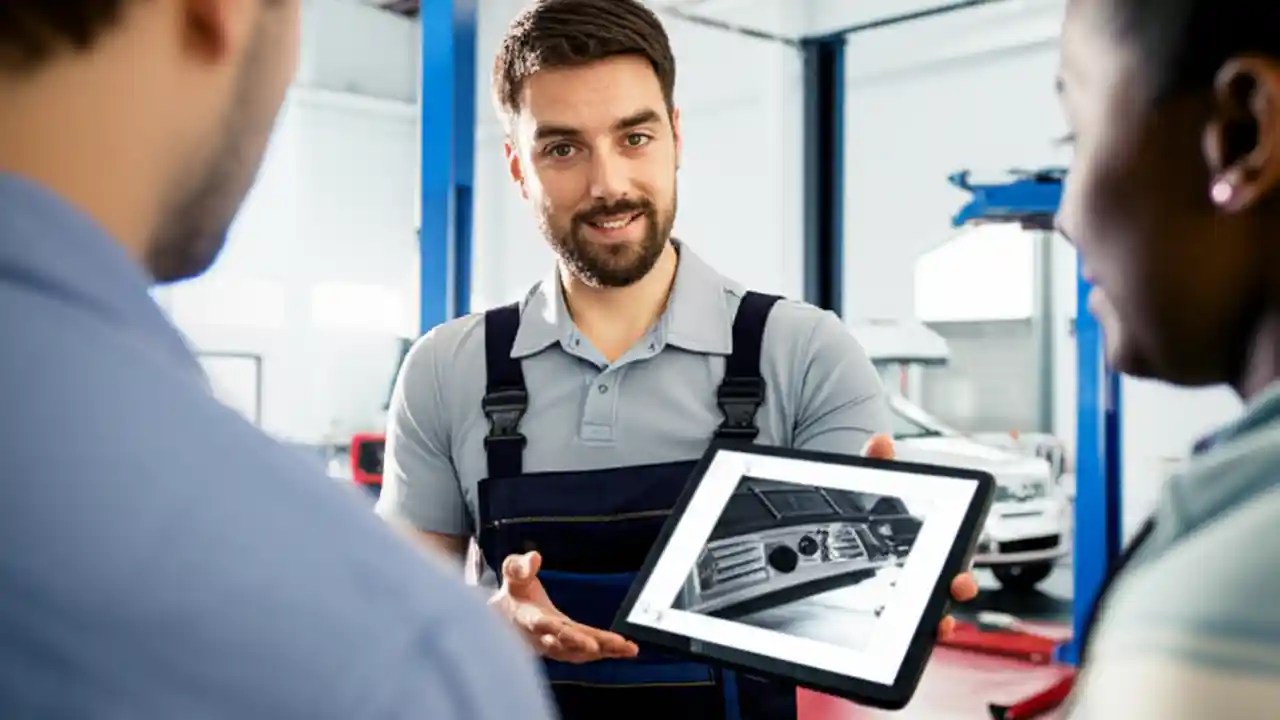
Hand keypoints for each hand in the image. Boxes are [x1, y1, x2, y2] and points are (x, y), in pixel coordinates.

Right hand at [489, 550, 639, 663]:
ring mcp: (553, 645)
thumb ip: (519, 566)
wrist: (505, 614)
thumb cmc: (513, 590)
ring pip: (579, 652)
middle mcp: (541, 637)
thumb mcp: (512, 572)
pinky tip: (622, 650)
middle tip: (619, 646)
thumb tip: (534, 558)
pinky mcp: (563, 647)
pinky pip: (583, 652)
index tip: (591, 644)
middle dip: (595, 646)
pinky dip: (602, 652)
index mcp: (528, 618)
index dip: (570, 637)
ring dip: (604, 652)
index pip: (550, 629)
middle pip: (570, 644)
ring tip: (628, 649)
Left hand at [860, 434, 979, 640]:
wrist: (827, 541)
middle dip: (956, 590)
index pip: (950, 554)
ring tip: (939, 626)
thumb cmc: (860, 516)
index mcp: (926, 544)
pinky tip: (908, 646)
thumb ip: (875, 466)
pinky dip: (910, 643)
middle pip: (946, 587)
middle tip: (956, 588)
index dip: (960, 566)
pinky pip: (903, 637)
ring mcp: (905, 600)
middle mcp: (922, 575)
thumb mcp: (865, 487)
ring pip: (929, 616)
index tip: (961, 573)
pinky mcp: (886, 622)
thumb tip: (880, 442)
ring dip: (939, 623)